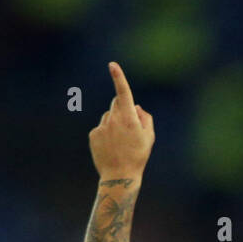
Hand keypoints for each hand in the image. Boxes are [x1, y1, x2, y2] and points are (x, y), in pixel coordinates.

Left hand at [88, 62, 154, 181]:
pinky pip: (100, 127)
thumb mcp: (149, 138)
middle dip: (122, 109)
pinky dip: (105, 133)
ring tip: (119, 143)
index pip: (123, 93)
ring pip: (108, 116)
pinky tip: (110, 147)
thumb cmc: (137, 157)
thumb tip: (136, 106)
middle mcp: (114, 119)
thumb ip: (145, 118)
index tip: (112, 65)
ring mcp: (102, 126)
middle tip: (129, 129)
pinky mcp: (93, 134)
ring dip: (114, 123)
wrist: (119, 176)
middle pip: (116, 103)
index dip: (118, 77)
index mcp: (129, 119)